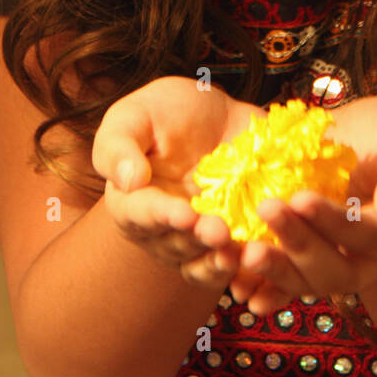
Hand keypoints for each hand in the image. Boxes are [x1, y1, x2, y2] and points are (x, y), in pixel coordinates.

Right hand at [91, 76, 259, 275]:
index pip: (141, 215)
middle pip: (175, 244)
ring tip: (236, 251)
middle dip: (197, 239)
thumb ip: (119, 146)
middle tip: (218, 231)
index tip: (184, 214)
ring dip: (218, 261)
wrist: (216, 115)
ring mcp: (193, 240)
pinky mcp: (226, 242)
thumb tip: (128, 181)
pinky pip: (231, 264)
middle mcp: (160, 229)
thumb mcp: (134, 115)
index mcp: (131, 201)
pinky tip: (257, 256)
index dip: (162, 217)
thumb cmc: (164, 112)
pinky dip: (244, 264)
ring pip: (201, 264)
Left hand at [179, 94, 376, 314]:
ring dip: (277, 270)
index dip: (336, 222)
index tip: (300, 198)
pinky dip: (268, 290)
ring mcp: (342, 264)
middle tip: (266, 211)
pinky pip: (290, 285)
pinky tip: (243, 291)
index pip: (371, 237)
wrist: (361, 136)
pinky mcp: (311, 261)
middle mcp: (375, 261)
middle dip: (299, 245)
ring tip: (244, 252)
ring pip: (310, 282)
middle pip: (339, 271)